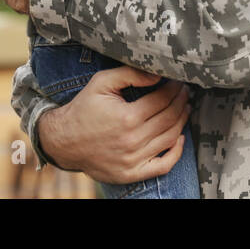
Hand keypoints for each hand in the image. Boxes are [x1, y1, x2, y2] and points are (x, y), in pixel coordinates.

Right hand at [37, 67, 190, 182]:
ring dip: (182, 121)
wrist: (64, 141)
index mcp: (127, 118)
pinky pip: (163, 166)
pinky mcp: (131, 174)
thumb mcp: (102, 82)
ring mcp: (133, 160)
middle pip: (170, 118)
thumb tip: (157, 74)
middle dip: (181, 102)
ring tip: (185, 108)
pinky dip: (176, 153)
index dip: (174, 89)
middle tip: (185, 92)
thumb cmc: (84, 108)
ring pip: (170, 139)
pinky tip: (179, 138)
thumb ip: (130, 74)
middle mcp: (132, 141)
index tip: (178, 81)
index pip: (162, 100)